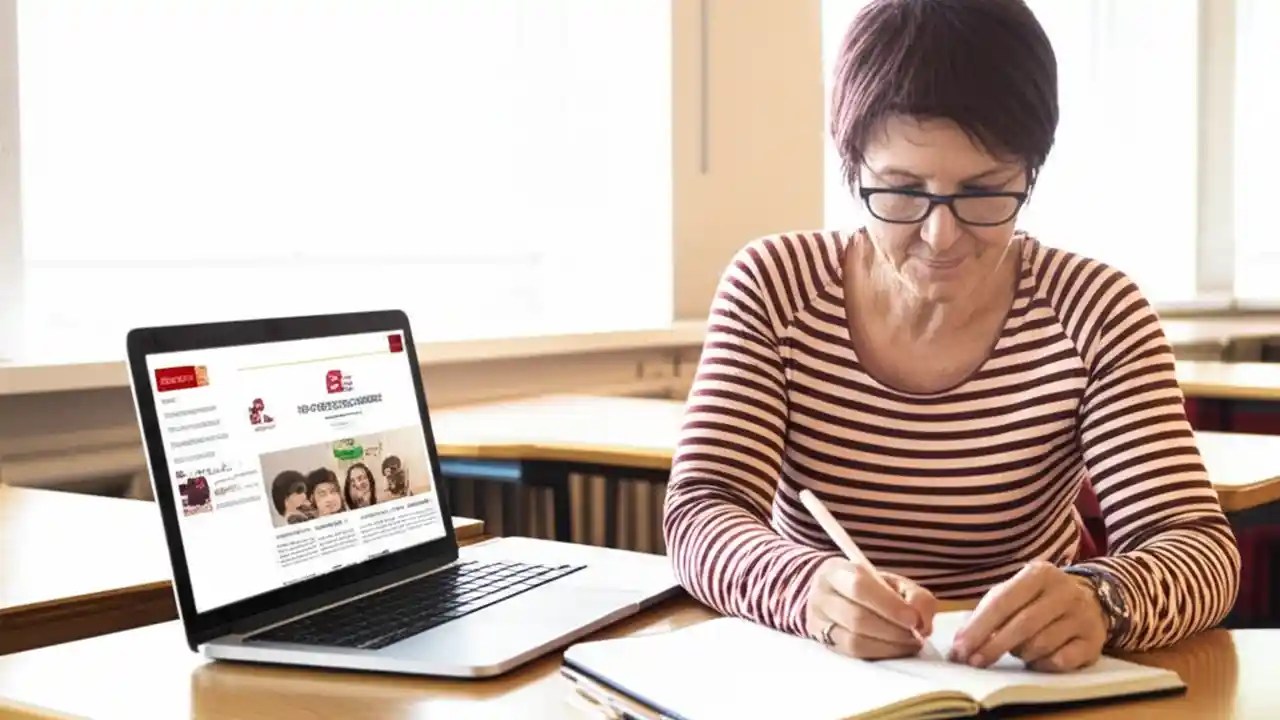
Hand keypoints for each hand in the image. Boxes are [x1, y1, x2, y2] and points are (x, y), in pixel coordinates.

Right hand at [804, 557, 936, 658]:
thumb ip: (915, 596)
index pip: (860, 587)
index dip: (890, 606)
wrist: (830, 595)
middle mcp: (822, 596)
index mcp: (837, 572)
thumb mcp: (892, 582)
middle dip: (893, 630)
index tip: (914, 620)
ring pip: (854, 640)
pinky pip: (853, 654)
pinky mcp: (823, 644)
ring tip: (909, 643)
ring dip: (889, 646)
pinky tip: (895, 649)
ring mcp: (818, 623)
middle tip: (916, 636)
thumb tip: (923, 624)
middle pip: (856, 618)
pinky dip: (880, 654)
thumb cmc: (868, 588)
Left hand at [950, 561, 1106, 672]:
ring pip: (1041, 644)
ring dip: (1021, 653)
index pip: (1003, 602)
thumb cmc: (1038, 600)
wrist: (1090, 602)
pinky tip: (1038, 659)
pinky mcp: (1094, 641)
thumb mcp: (1012, 595)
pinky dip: (1043, 664)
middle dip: (994, 646)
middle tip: (975, 662)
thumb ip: (986, 614)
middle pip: (1022, 624)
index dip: (979, 628)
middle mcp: (1064, 591)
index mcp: (1039, 573)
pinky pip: (1061, 661)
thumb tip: (959, 644)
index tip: (960, 650)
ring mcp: (1083, 615)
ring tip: (1017, 650)